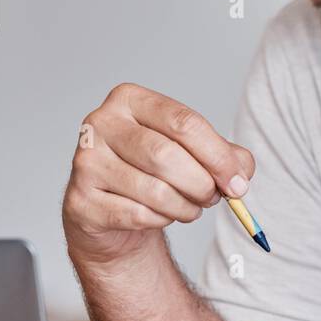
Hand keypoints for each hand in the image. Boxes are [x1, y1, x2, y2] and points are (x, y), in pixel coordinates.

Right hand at [63, 83, 254, 263]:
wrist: (111, 212)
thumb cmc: (154, 173)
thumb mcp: (195, 155)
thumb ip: (226, 157)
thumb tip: (240, 174)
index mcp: (129, 100)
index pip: (183, 123)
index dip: (218, 157)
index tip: (238, 183)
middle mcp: (101, 123)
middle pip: (167, 156)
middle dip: (201, 184)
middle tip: (213, 197)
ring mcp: (85, 162)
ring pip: (154, 190)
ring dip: (185, 207)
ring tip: (190, 207)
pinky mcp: (80, 200)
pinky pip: (137, 215)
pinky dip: (161, 221)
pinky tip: (162, 216)